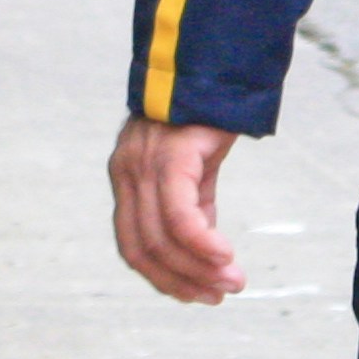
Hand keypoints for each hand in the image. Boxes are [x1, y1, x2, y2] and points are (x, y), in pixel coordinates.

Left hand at [109, 115, 242, 303]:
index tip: (199, 295)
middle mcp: (126, 173)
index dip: (163, 278)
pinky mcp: (170, 155)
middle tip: (220, 295)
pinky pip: (179, 215)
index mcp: (126, 178)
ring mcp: (143, 163)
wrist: (216, 62)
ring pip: (161, 238)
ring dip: (199, 269)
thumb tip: (202, 252)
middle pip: (142, 249)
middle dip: (182, 281)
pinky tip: (225, 257)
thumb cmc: (205, 114)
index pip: (132, 245)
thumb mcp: (194, 169)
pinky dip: (201, 244)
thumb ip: (192, 207)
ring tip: (232, 282)